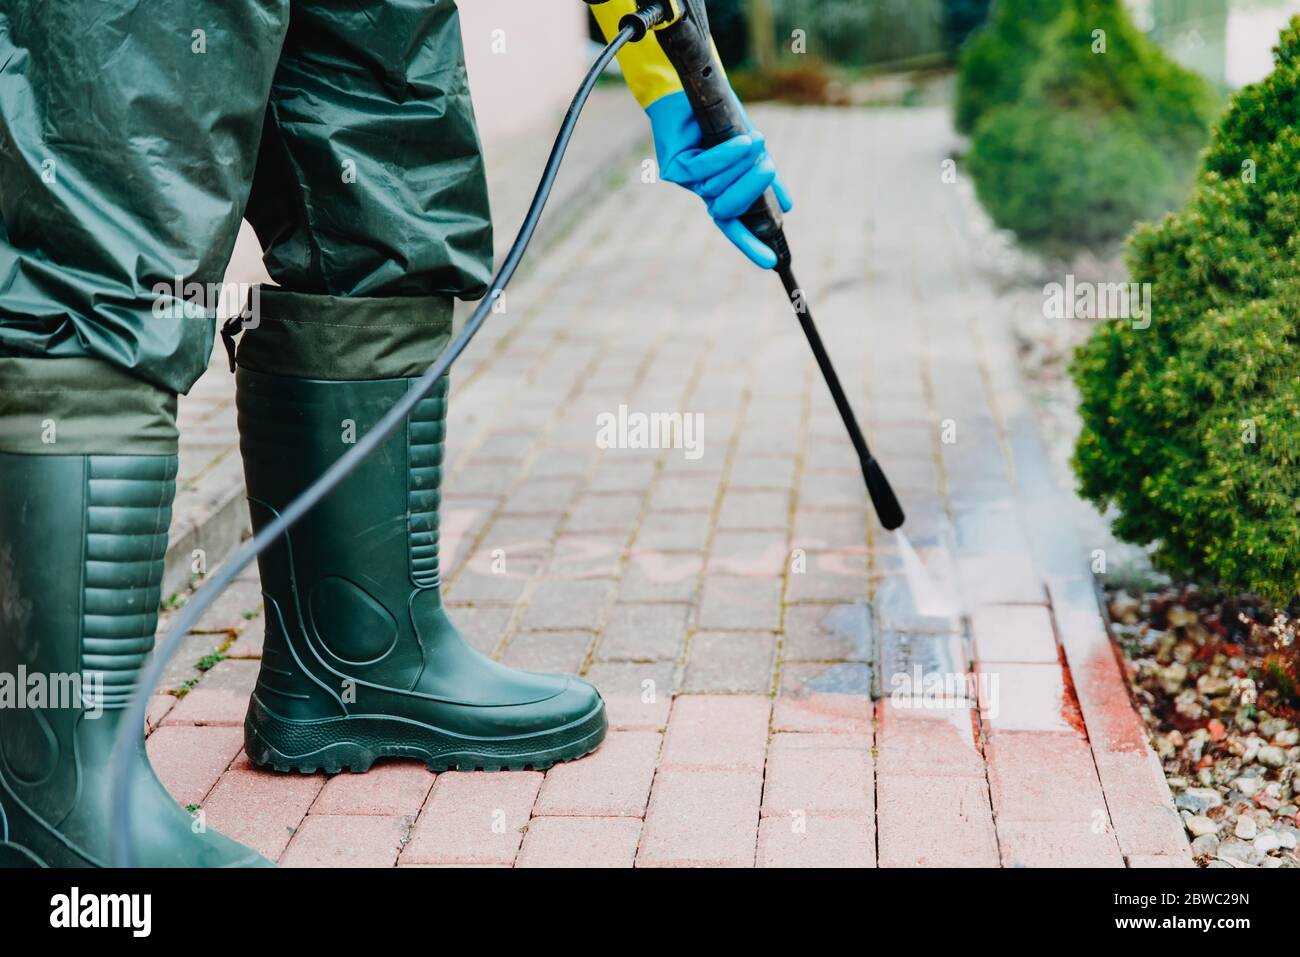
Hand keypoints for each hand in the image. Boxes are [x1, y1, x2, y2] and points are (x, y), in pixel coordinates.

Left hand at [646, 90, 793, 268]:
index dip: (751, 245)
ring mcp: (686, 182)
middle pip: (728, 209)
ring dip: (739, 163)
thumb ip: (764, 178)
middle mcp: (703, 191)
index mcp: (721, 191)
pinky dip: (725, 156)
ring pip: (717, 187)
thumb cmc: (721, 119)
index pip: (735, 226)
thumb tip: (787, 207)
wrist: (693, 91)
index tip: (771, 261)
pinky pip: (704, 169)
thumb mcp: (751, 152)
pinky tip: (740, 141)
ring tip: (754, 140)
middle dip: (751, 190)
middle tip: (769, 167)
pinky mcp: (674, 167)